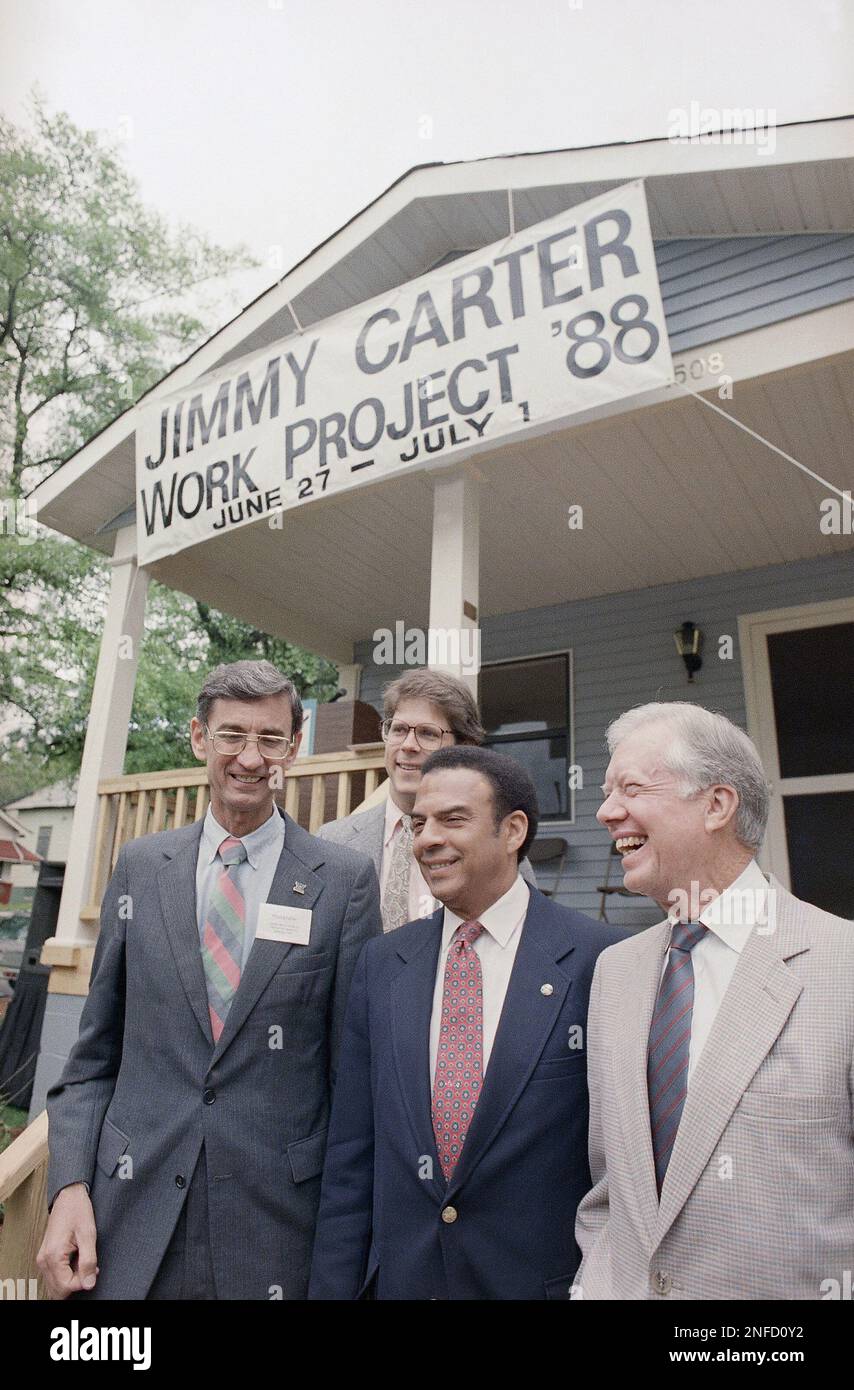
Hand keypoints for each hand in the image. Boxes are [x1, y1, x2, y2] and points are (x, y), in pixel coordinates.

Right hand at [37, 1183, 98, 1298]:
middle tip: (89, 1266)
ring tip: (84, 1261)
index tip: (94, 1268)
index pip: (66, 1287)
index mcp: (53, 1256)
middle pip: (58, 1290)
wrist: (68, 1195)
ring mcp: (42, 1259)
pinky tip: (76, 1260)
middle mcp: (43, 1260)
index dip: (83, 1282)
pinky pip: (54, 1276)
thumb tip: (89, 1284)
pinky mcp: (45, 1257)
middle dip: (76, 1283)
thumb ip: (88, 1261)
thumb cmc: (78, 1211)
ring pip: (55, 1286)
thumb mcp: (88, 1235)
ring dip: (71, 1279)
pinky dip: (66, 1274)